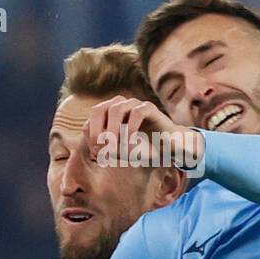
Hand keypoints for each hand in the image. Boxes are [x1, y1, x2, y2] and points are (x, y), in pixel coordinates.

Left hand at [82, 96, 201, 169]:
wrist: (168, 146)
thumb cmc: (142, 149)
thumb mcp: (120, 151)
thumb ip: (106, 149)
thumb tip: (94, 151)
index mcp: (108, 115)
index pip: (91, 120)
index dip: (91, 137)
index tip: (97, 154)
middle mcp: (119, 105)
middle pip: (99, 109)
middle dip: (97, 130)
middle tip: (101, 149)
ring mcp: (134, 104)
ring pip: (116, 109)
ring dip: (113, 130)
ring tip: (116, 148)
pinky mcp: (149, 108)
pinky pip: (136, 112)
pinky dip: (131, 129)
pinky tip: (131, 143)